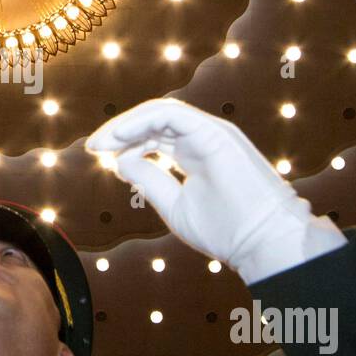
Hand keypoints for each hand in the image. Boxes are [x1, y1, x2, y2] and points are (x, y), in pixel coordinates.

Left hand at [85, 98, 343, 284]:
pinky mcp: (215, 132)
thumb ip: (149, 180)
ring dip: (126, 124)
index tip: (98, 154)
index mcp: (195, 154)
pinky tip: (120, 137)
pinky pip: (171, 115)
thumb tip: (120, 161)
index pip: (153, 136)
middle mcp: (203, 138)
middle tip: (93, 146)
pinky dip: (141, 121)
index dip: (124, 141)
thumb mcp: (174, 205)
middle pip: (153, 121)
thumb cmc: (225, 230)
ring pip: (160, 113)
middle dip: (120, 131)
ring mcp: (211, 132)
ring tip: (102, 142)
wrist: (262, 242)